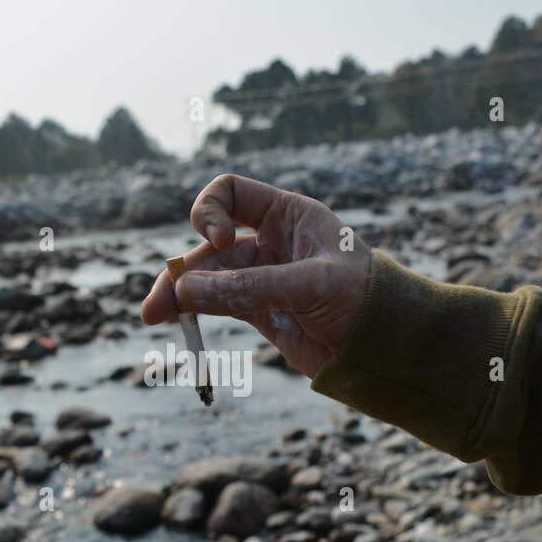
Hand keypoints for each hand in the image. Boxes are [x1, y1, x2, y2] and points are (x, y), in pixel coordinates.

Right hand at [139, 174, 370, 377]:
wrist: (387, 349)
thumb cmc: (365, 301)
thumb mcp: (312, 285)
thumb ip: (250, 286)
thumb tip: (186, 291)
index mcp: (289, 214)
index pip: (232, 192)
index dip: (212, 210)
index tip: (219, 240)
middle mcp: (272, 240)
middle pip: (209, 243)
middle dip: (183, 268)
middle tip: (162, 301)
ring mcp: (262, 276)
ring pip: (206, 277)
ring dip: (179, 294)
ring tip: (155, 315)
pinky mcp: (259, 310)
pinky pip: (216, 304)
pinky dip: (194, 311)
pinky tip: (175, 322)